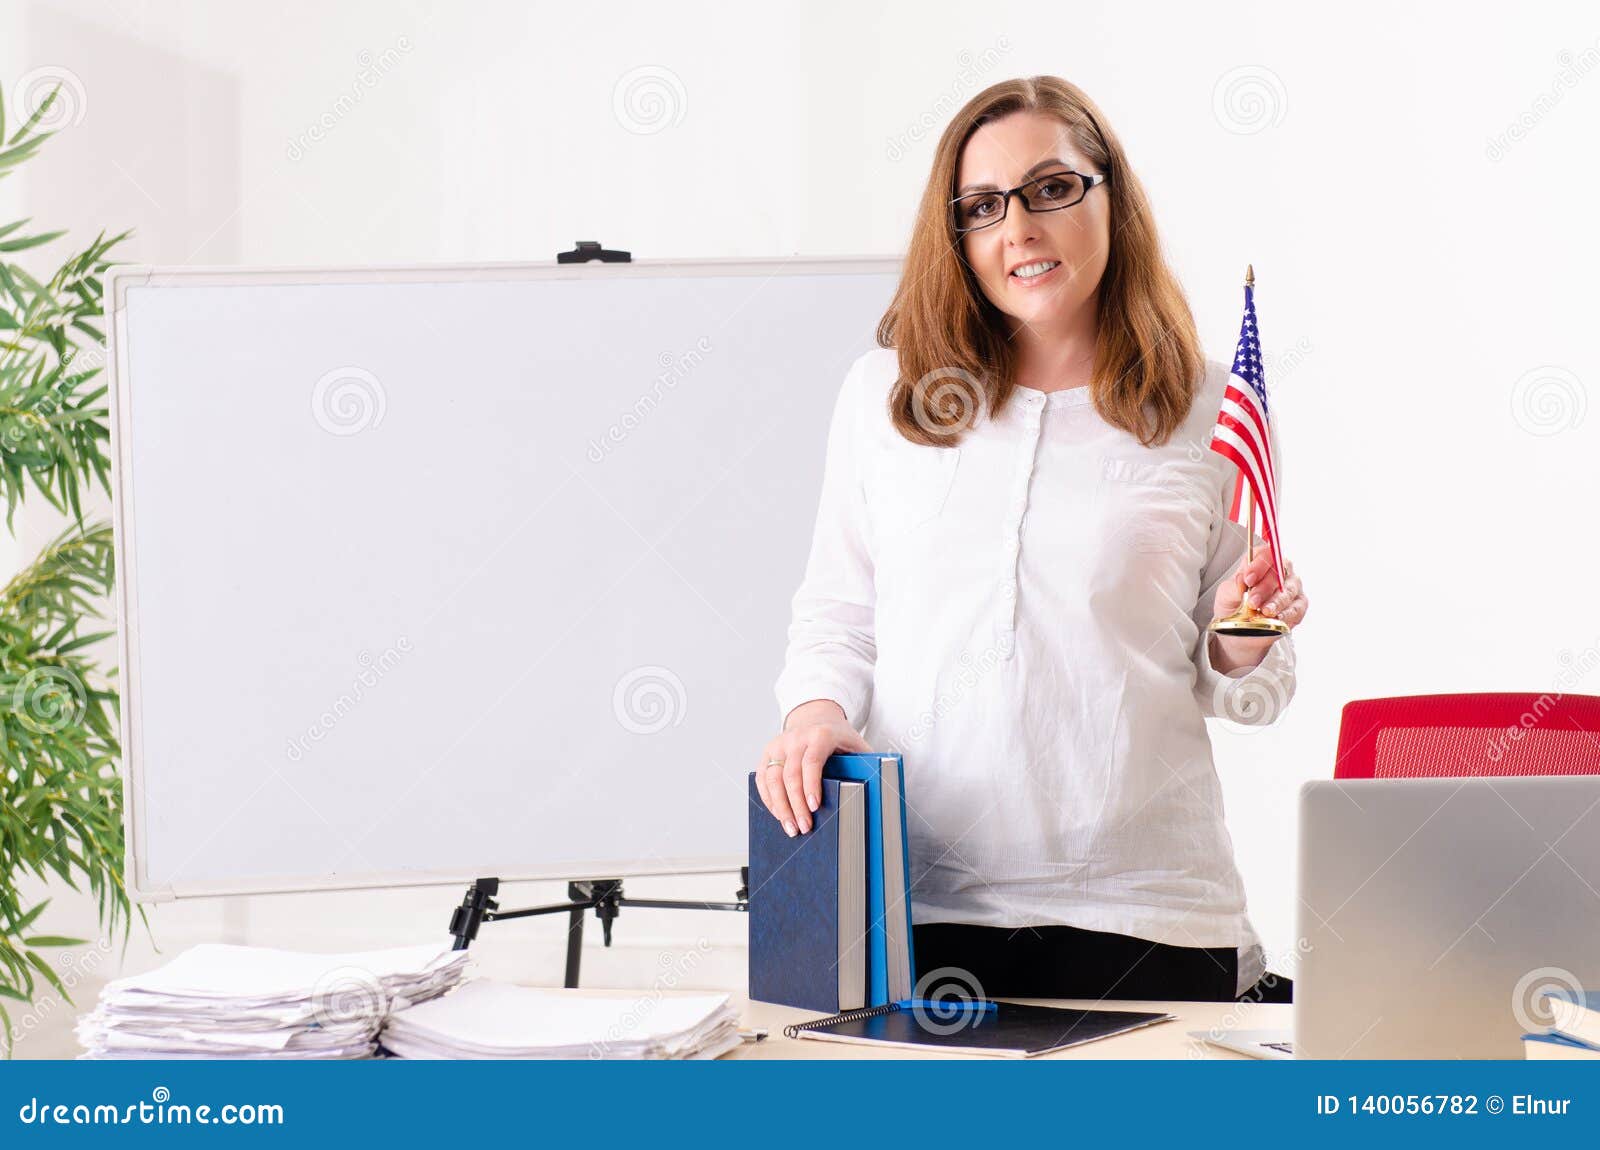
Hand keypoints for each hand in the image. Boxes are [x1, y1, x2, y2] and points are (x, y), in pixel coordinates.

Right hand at [756, 700, 869, 836]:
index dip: (811, 785)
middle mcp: (797, 737)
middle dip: (795, 804)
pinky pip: (763, 778)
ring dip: (779, 806)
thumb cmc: (840, 737)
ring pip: (772, 778)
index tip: (814, 807)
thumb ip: (867, 764)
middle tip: (803, 828)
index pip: (812, 761)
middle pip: (791, 773)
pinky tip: (778, 814)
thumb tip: (879, 791)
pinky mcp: (768, 752)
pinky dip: (769, 799)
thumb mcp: (858, 746)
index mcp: (821, 734)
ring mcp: (779, 744)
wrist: (817, 717)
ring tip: (790, 827)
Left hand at [1213, 549, 1307, 629]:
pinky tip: (1277, 617)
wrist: (1238, 629)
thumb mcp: (1226, 594)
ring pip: (1288, 591)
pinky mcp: (1299, 605)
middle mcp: (1280, 571)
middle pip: (1278, 573)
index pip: (1266, 554)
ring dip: (1276, 602)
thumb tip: (1241, 579)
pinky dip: (1287, 614)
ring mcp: (1292, 587)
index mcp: (1261, 561)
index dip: (1259, 565)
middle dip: (1265, 588)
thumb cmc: (1233, 604)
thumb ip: (1234, 586)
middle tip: (1253, 601)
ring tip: (1264, 612)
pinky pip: (1297, 608)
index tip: (1248, 579)